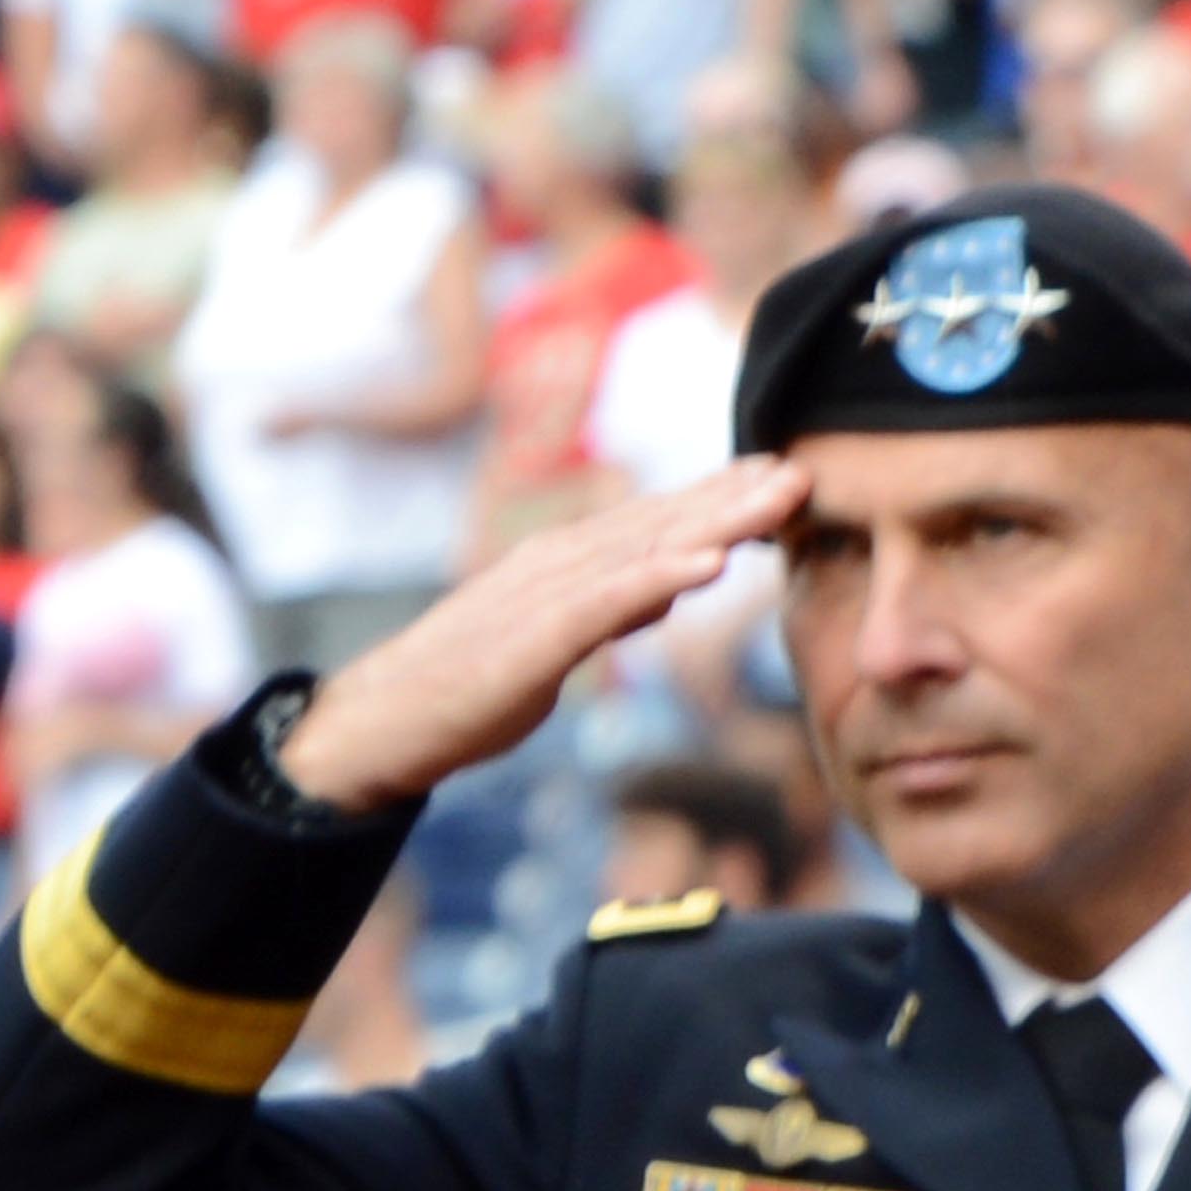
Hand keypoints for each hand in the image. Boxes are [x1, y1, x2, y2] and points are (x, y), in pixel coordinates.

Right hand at [281, 461, 802, 807]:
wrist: (384, 722)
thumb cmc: (473, 682)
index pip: (657, 523)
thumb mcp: (564, 637)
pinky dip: (658, 581)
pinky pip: (603, 604)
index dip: (722, 497)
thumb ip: (618, 605)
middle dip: (735, 496)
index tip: (785, 474)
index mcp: (568, 563)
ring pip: (644, 550)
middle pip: (662, 523)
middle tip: (805, 469)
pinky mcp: (531, 638)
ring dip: (716, 522)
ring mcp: (544, 595)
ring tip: (778, 497)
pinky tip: (709, 566)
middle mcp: (559, 562)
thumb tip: (673, 581)